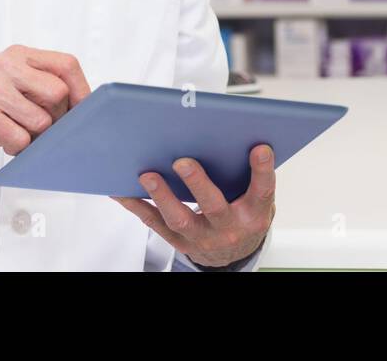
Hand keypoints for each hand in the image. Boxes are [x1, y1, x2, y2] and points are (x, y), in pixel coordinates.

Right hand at [0, 45, 89, 164]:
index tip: (86, 111)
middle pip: (58, 94)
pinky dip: (17, 147)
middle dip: (57, 118)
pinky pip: (20, 139)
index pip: (66, 64)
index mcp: (19, 55)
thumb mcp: (14, 85)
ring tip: (16, 132)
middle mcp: (5, 65)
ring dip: (34, 137)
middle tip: (40, 127)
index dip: (82, 90)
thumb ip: (44, 85)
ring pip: (41, 121)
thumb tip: (85, 106)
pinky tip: (3, 140)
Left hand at [112, 145, 275, 267]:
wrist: (233, 253)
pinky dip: (137, 205)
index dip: (262, 169)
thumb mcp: (256, 196)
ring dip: (162, 196)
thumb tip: (235, 133)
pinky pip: (155, 223)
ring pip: (180, 219)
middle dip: (198, 184)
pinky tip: (123, 190)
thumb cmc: (243, 214)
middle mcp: (229, 227)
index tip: (259, 147)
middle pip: (214, 207)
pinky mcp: (180, 242)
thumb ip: (250, 171)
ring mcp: (203, 237)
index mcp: (254, 213)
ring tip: (147, 175)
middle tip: (182, 161)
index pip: (262, 191)